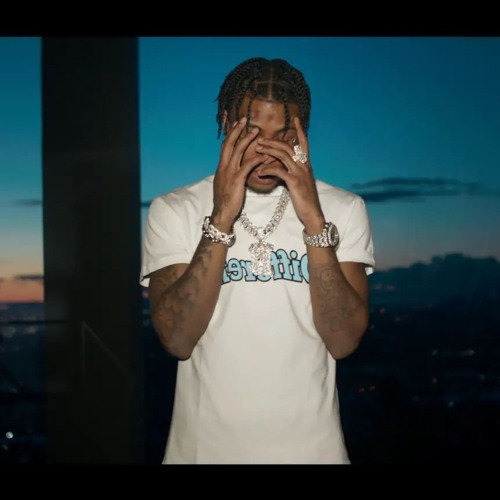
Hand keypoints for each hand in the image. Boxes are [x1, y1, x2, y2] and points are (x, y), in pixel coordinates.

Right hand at [212, 117, 267, 231]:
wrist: (222, 213)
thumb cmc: (226, 201)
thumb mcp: (226, 184)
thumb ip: (230, 174)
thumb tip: (233, 168)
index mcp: (221, 167)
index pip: (225, 146)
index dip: (231, 134)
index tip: (237, 124)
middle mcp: (223, 167)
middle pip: (229, 144)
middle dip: (236, 130)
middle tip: (244, 119)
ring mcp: (229, 173)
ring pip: (237, 151)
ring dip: (247, 139)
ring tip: (256, 131)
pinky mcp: (237, 180)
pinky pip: (247, 166)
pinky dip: (256, 159)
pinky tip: (264, 155)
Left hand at [254, 117, 324, 231]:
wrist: (312, 214)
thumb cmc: (305, 200)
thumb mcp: (300, 183)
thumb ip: (292, 173)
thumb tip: (283, 168)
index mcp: (306, 165)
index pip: (304, 143)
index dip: (300, 131)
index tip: (296, 119)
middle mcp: (304, 166)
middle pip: (288, 147)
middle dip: (273, 141)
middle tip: (260, 139)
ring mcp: (300, 173)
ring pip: (283, 155)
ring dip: (269, 151)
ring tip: (257, 149)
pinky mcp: (294, 182)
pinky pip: (279, 170)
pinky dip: (268, 169)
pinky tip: (259, 171)